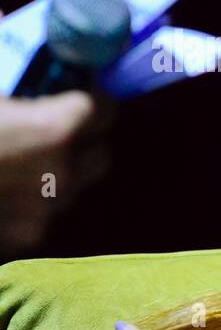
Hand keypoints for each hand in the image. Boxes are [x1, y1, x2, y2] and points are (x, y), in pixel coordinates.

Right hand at [0, 90, 116, 253]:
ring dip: (58, 177)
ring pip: (74, 189)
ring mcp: (45, 212)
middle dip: (85, 143)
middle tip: (55, 134)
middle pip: (101, 155)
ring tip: (22, 165)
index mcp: (54, 131)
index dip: (91, 102)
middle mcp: (62, 175)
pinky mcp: (26, 239)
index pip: (104, 110)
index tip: (78, 99)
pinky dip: (31, 203)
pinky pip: (44, 215)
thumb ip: (28, 99)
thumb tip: (48, 90)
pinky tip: (6, 191)